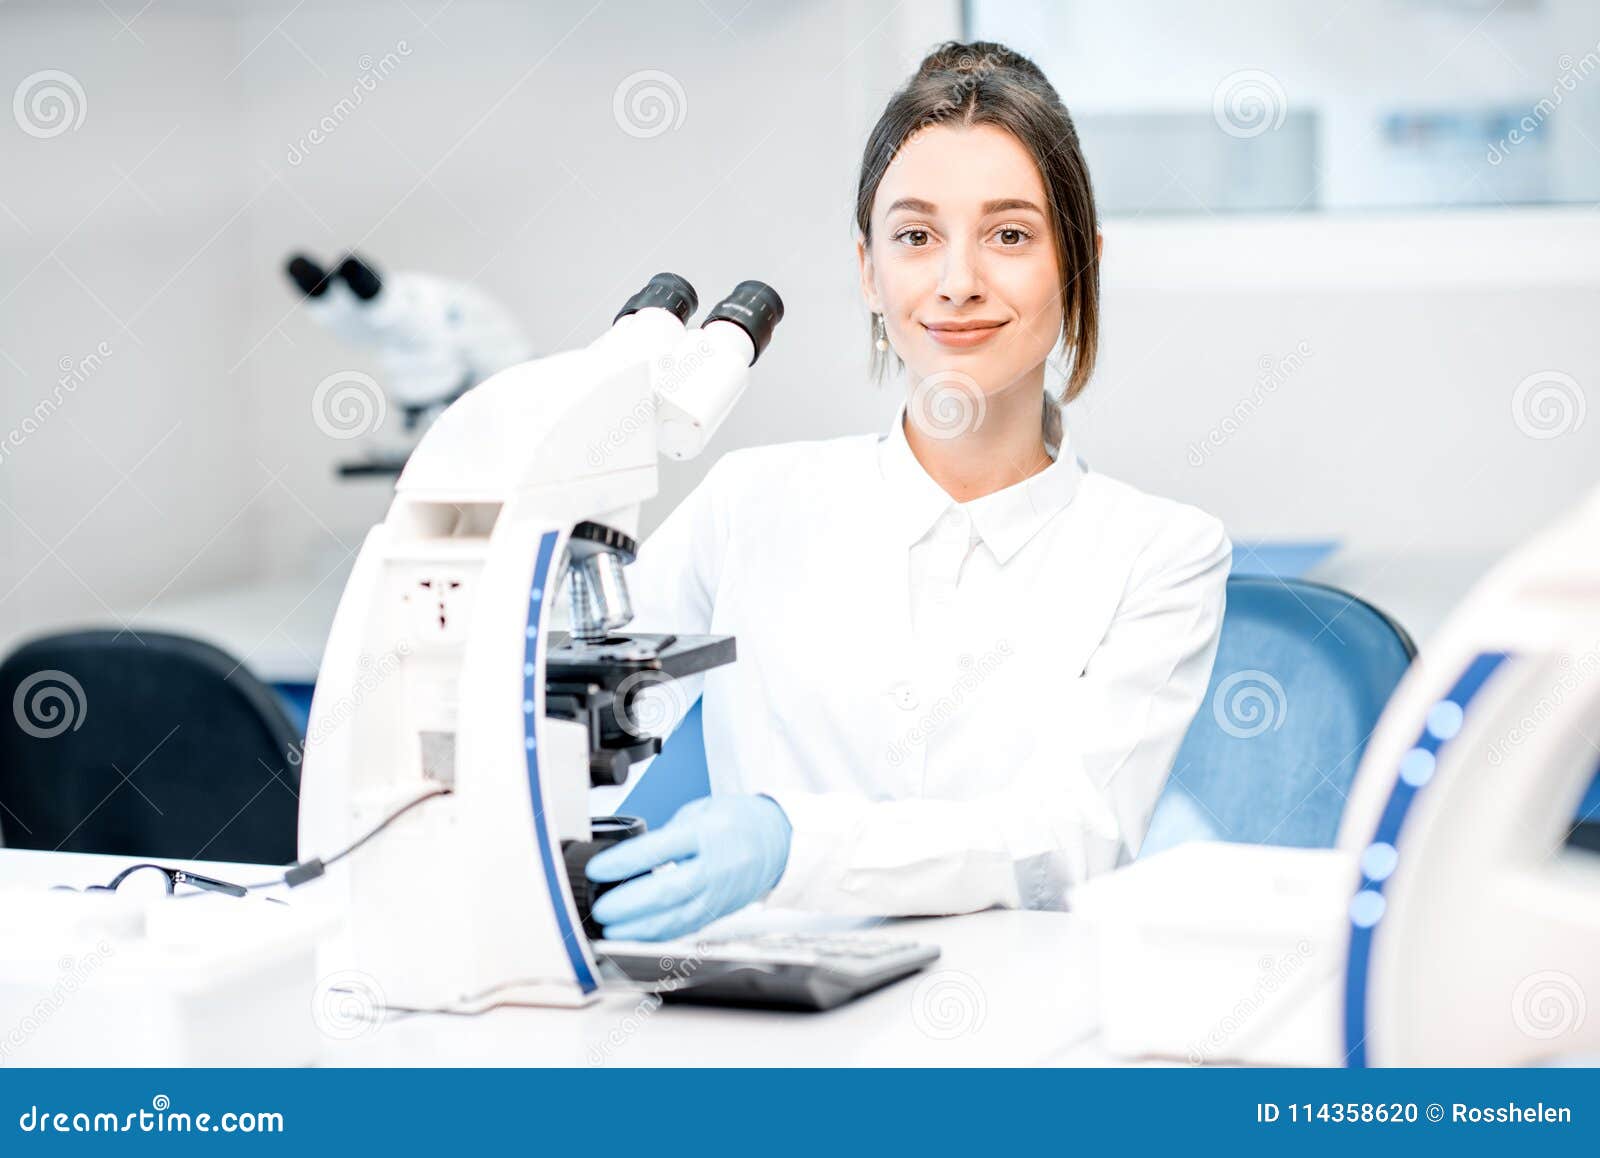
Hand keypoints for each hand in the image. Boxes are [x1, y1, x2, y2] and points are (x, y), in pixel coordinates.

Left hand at [584, 794, 790, 940]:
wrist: (778, 840)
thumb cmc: (738, 821)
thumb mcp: (702, 809)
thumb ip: (669, 833)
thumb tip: (632, 858)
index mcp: (707, 832)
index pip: (661, 849)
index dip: (626, 862)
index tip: (599, 869)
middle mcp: (715, 866)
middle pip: (668, 890)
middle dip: (630, 903)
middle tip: (601, 908)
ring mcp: (719, 893)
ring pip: (677, 917)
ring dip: (640, 927)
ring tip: (612, 928)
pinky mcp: (719, 912)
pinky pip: (685, 927)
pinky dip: (658, 934)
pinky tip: (637, 935)